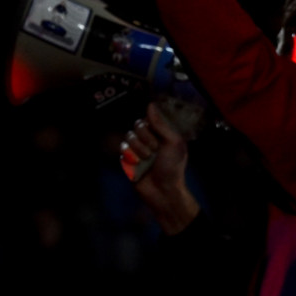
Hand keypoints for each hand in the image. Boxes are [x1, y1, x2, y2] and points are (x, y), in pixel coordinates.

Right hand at [123, 103, 198, 232]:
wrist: (163, 191)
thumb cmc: (172, 167)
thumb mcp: (173, 143)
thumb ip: (161, 124)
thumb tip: (150, 104)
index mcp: (161, 134)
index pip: (149, 118)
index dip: (151, 125)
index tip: (157, 135)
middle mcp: (149, 139)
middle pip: (137, 125)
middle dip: (146, 138)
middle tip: (155, 150)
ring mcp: (138, 149)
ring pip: (129, 137)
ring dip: (139, 149)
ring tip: (147, 160)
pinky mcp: (128, 160)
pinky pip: (122, 149)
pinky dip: (130, 156)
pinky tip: (137, 164)